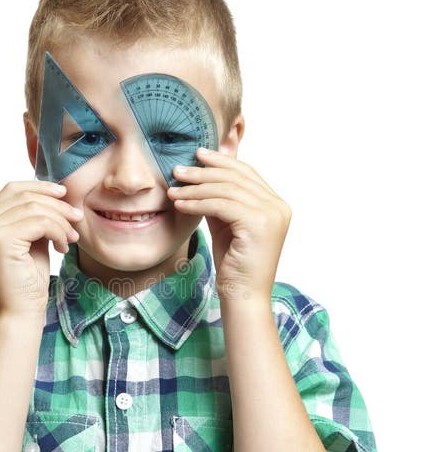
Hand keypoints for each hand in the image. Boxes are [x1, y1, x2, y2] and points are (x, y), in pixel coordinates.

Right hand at [0, 181, 83, 318]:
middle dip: (56, 204)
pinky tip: (62, 246)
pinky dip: (57, 231)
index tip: (64, 194)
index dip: (40, 187)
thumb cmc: (27, 281)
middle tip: (76, 218)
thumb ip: (35, 216)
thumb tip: (55, 190)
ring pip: (34, 208)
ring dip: (60, 220)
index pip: (12, 190)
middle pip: (24, 196)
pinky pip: (39, 222)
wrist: (21, 313)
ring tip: (71, 237)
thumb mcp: (31, 240)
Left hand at [168, 148, 290, 302]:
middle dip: (204, 171)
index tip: (197, 155)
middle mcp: (278, 206)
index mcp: (276, 204)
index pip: (247, 172)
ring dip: (195, 188)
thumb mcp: (225, 224)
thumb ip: (220, 200)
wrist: (243, 296)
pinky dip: (197, 203)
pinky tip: (180, 204)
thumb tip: (201, 175)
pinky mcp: (258, 224)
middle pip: (236, 177)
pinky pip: (221, 205)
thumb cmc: (235, 265)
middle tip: (178, 169)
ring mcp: (271, 214)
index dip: (222, 161)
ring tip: (173, 189)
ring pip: (226, 190)